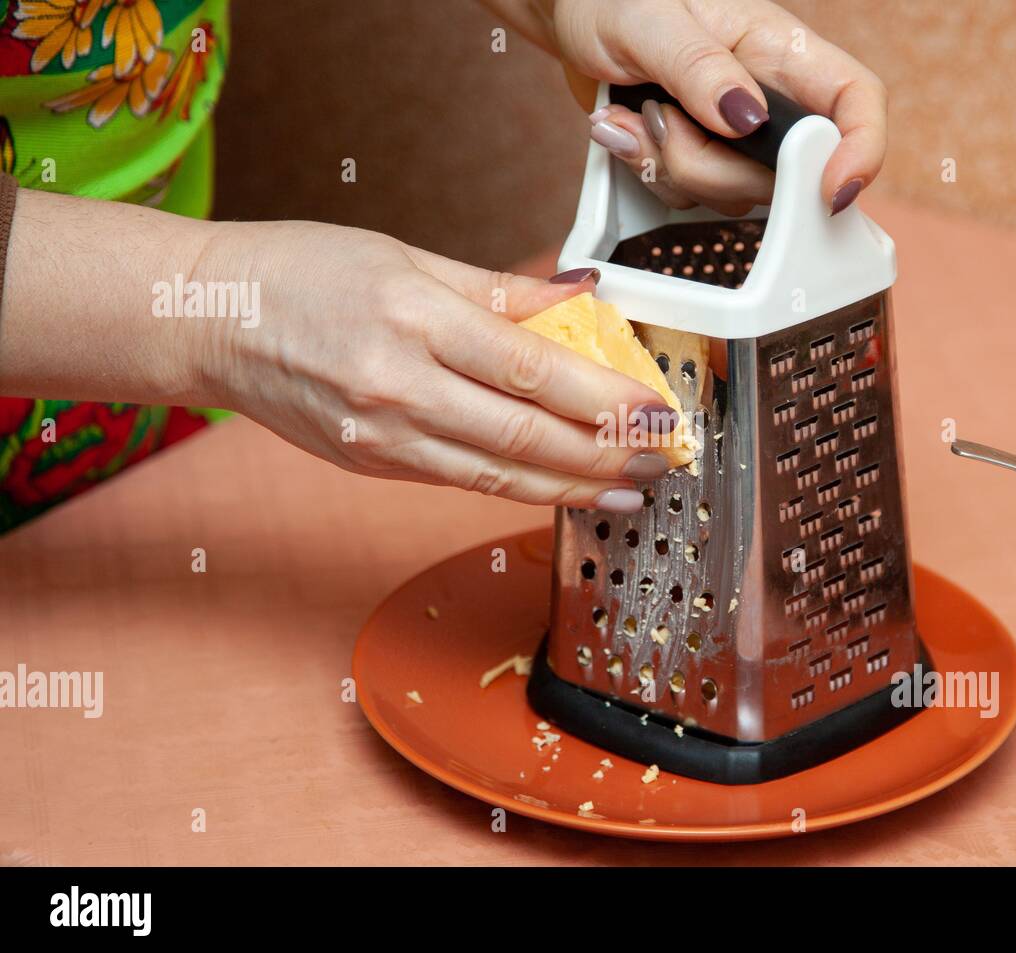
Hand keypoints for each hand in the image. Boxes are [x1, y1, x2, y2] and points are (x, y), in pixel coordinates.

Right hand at [190, 220, 677, 512]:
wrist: (210, 321)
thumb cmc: (303, 274)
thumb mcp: (408, 257)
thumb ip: (502, 288)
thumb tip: (583, 296)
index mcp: (415, 320)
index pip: (534, 370)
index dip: (606, 399)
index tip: (656, 410)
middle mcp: (399, 389)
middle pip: (527, 439)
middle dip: (608, 455)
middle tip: (663, 458)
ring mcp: (384, 438)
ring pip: (501, 478)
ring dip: (576, 489)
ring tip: (631, 490)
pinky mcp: (376, 466)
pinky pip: (465, 482)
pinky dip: (523, 491)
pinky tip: (564, 489)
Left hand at [548, 0, 885, 215]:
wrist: (574, 18)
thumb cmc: (616, 0)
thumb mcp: (653, 23)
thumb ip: (700, 69)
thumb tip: (747, 119)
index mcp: (780, 51)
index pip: (855, 101)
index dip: (860, 150)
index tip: (829, 191)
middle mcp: (769, 99)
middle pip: (784, 175)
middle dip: (714, 169)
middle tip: (661, 120)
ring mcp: (736, 138)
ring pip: (734, 197)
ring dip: (673, 168)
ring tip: (637, 113)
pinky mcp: (703, 161)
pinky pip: (693, 200)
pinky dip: (652, 175)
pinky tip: (630, 131)